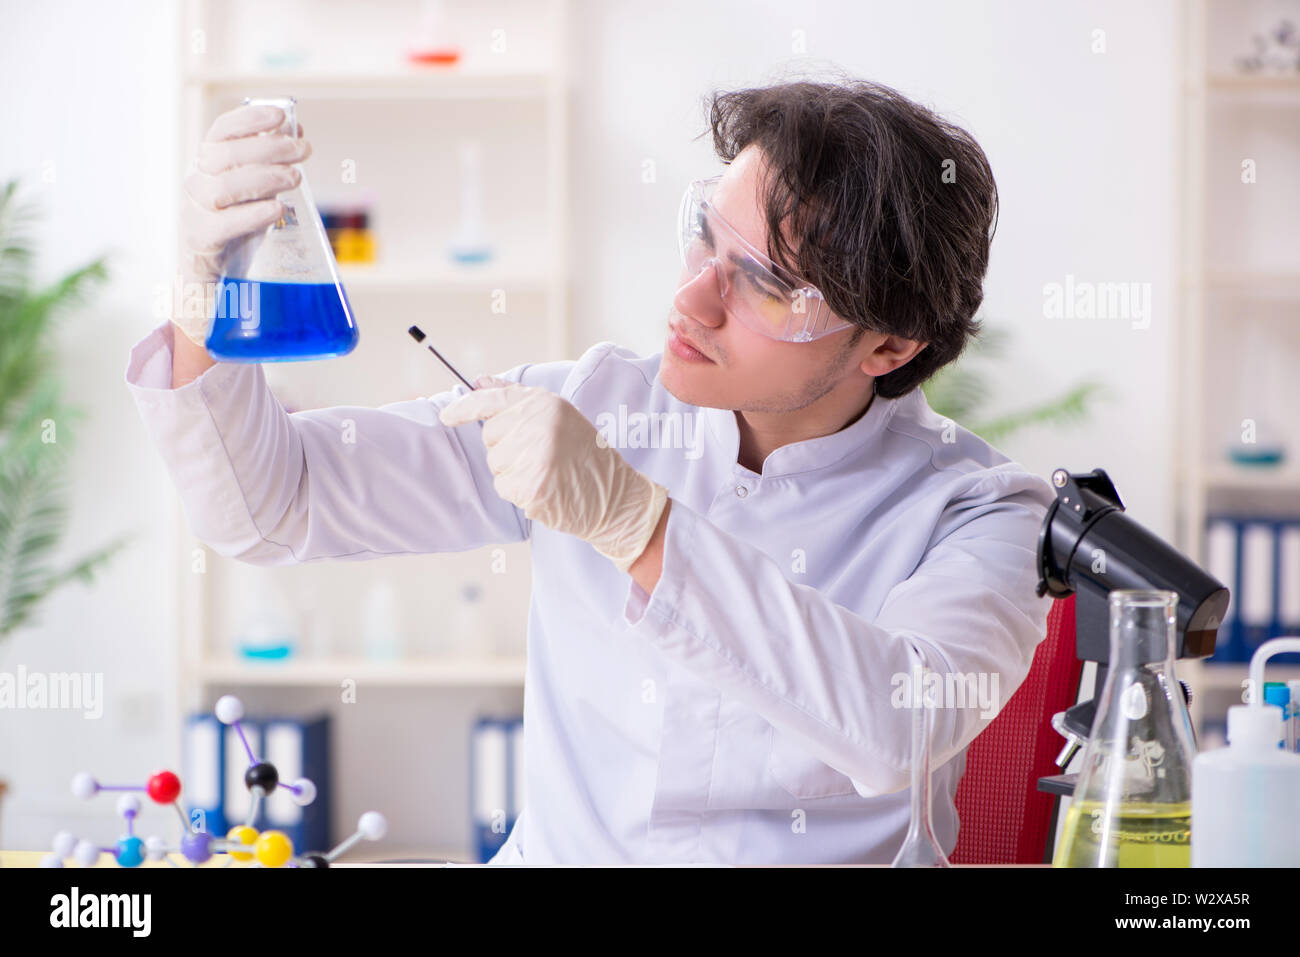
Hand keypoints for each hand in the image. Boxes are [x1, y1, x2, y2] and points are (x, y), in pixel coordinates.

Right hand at [175, 104, 310, 345]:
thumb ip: (268, 165)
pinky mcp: (201, 241)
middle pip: (225, 155)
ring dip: (264, 178)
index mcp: (207, 164)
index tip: (281, 116)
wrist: (213, 278)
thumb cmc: (238, 229)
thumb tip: (296, 134)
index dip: (249, 119)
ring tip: (296, 179)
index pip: (221, 131)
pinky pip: (224, 224)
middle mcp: (196, 182)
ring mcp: (195, 211)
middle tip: (303, 152)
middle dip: (268, 148)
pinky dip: (253, 214)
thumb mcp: (254, 192)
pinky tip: (277, 210)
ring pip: (224, 186)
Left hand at [439, 377, 669, 573]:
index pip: (491, 401)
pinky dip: (520, 494)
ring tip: (548, 472)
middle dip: (508, 449)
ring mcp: (535, 456)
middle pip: (490, 438)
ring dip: (514, 473)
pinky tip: (546, 490)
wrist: (616, 496)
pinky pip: (504, 488)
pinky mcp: (532, 487)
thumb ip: (517, 398)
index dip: (463, 409)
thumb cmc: (586, 456)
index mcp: (544, 403)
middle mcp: (538, 425)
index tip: (446, 418)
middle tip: (543, 455)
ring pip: (496, 466)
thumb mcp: (558, 415)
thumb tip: (479, 381)